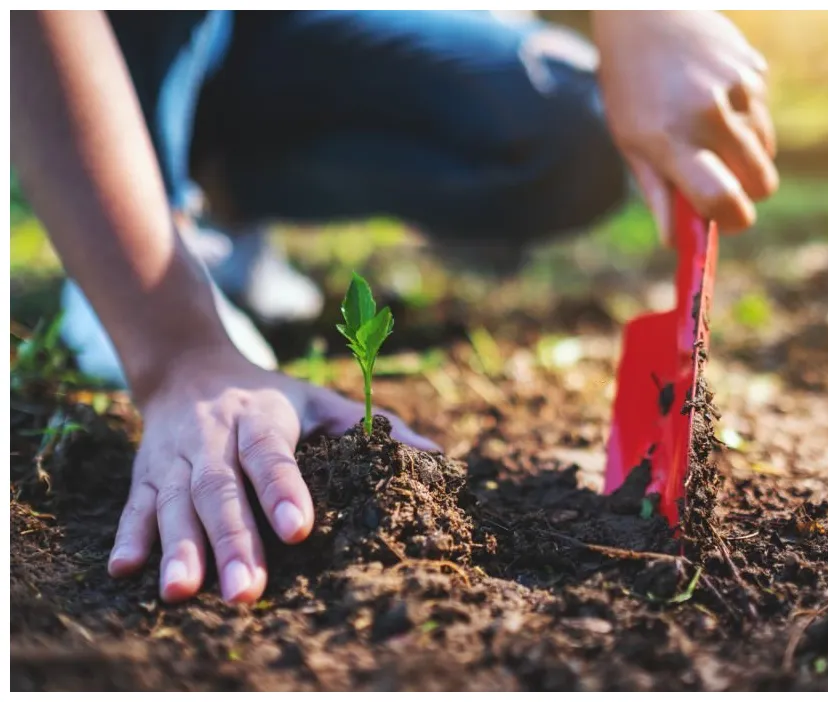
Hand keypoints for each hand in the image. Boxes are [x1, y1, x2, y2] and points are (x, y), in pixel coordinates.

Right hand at [107, 347, 437, 603]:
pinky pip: (135, 505)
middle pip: (221, 490)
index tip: (300, 528)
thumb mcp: (321, 401)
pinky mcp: (145, 475)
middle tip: (248, 592)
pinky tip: (126, 569)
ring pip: (175, 504)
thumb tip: (437, 457)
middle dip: (233, 541)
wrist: (189, 366)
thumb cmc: (271, 397)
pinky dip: (129, 536)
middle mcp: (213, 437)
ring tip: (183, 592)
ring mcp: (174, 457)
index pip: (272, 454)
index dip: (283, 489)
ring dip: (179, 549)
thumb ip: (375, 427)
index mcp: (261, 418)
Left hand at [594, 11, 777, 238]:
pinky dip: (747, 120)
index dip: (732, 220)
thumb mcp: (630, 141)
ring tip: (708, 131)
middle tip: (718, 182)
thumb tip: (675, 242)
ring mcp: (738, 90)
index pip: (721, 199)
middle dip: (746, 192)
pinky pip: (764, 117)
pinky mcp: (755, 71)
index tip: (725, 221)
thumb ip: (657, 193)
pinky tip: (715, 98)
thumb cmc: (631, 86)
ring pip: (766, 152)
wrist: (644, 13)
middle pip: (761, 183)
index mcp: (672, 140)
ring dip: (745, 155)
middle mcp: (709, 115)